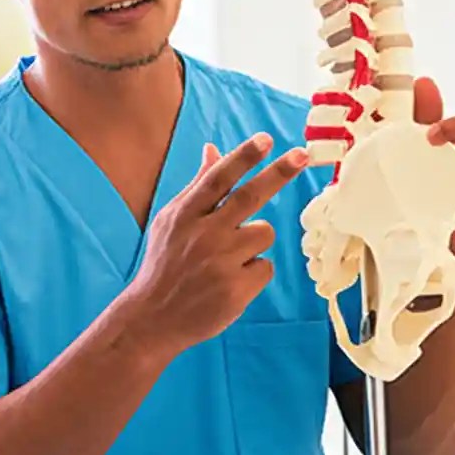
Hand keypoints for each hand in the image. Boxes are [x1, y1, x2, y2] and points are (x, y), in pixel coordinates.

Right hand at [126, 133, 309, 353]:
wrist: (152, 316)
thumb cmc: (165, 263)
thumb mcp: (172, 221)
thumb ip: (198, 186)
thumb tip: (212, 148)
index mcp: (185, 214)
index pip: (219, 179)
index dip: (243, 157)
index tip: (266, 138)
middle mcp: (203, 234)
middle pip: (249, 197)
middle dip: (278, 173)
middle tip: (303, 155)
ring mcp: (220, 262)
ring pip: (263, 233)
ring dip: (254, 241)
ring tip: (228, 258)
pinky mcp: (235, 289)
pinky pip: (265, 266)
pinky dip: (253, 272)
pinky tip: (230, 281)